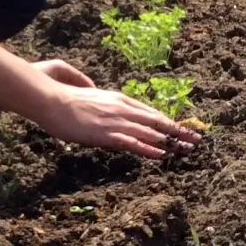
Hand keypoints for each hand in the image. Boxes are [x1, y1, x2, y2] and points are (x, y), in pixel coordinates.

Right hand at [31, 63, 200, 158]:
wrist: (49, 99)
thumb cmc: (62, 94)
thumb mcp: (83, 90)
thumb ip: (94, 91)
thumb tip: (95, 91)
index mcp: (118, 99)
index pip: (149, 112)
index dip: (167, 121)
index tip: (181, 128)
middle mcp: (122, 108)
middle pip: (156, 121)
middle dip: (178, 131)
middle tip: (196, 139)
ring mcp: (115, 120)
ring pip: (150, 132)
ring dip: (171, 141)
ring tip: (188, 149)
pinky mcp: (106, 133)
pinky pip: (132, 142)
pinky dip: (148, 148)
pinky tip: (162, 154)